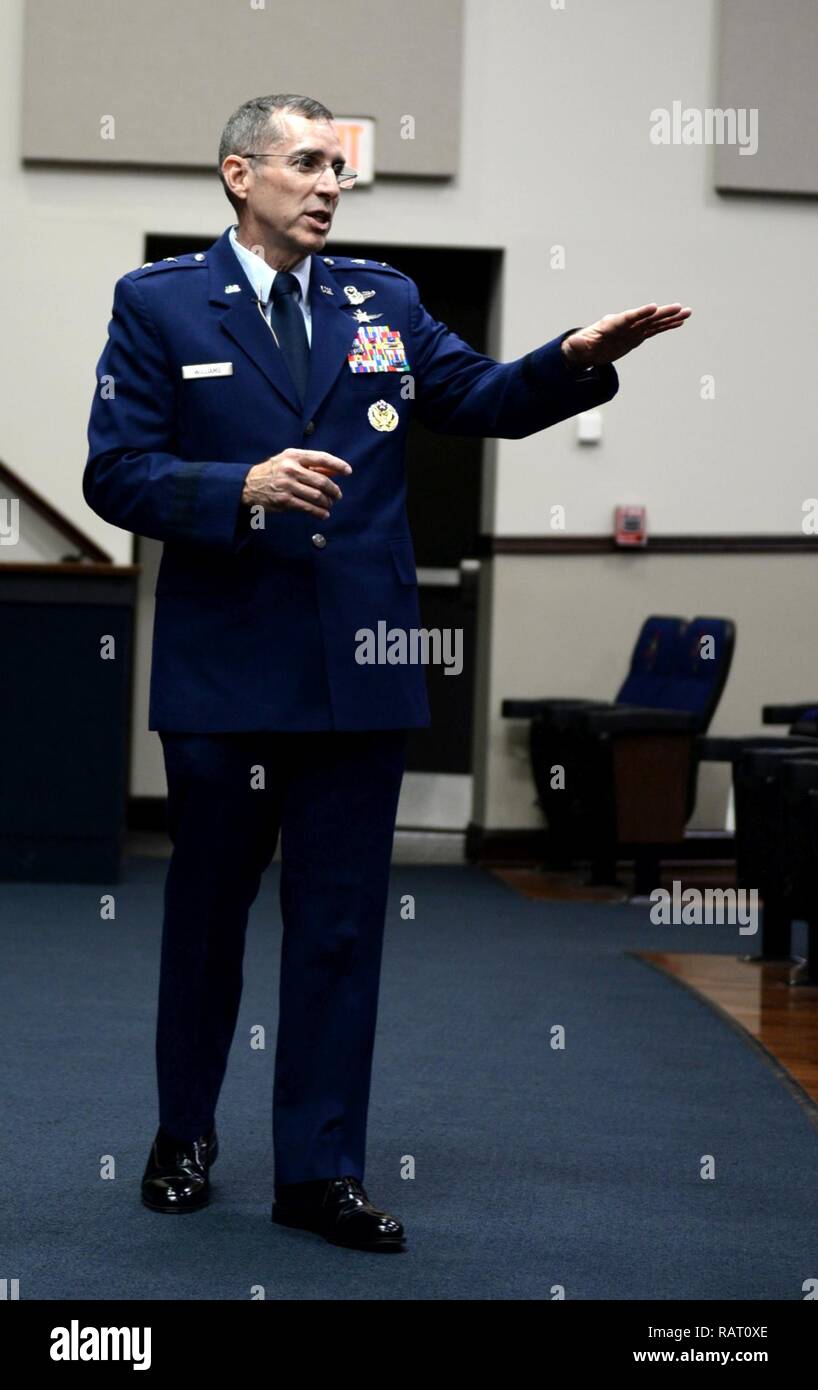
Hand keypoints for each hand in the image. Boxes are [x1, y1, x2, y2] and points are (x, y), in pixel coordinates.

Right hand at [241, 449, 351, 519]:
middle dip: (334, 490)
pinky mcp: (284, 501)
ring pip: (317, 496)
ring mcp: (287, 486)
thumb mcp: (289, 461)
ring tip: (329, 505)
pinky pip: (308, 508)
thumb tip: (335, 470)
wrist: (248, 485)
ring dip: (327, 503)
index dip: (338, 465)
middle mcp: (291, 469)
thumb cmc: (273, 472)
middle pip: (322, 481)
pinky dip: (319, 513)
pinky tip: (323, 514)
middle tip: (337, 495)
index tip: (348, 471)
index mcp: (293, 456)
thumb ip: (311, 465)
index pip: (321, 458)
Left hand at [561, 302, 691, 368]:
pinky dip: (667, 326)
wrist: (586, 349)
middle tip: (679, 307)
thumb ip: (577, 345)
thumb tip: (574, 344)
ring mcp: (633, 329)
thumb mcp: (576, 347)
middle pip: (646, 317)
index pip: (627, 318)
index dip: (640, 313)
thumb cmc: (579, 346)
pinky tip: (680, 322)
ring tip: (687, 313)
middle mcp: (625, 324)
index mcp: (611, 324)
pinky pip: (655, 330)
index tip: (653, 308)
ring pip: (654, 322)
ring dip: (671, 318)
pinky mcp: (637, 336)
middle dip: (662, 313)